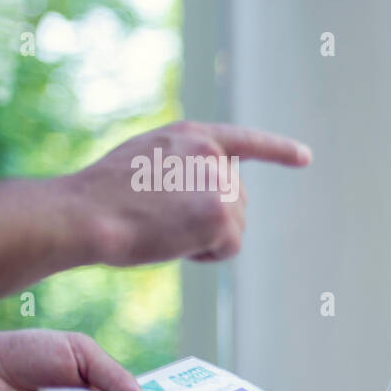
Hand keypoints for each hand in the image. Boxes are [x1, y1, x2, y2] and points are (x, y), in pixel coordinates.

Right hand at [64, 120, 310, 265]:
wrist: (85, 214)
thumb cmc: (102, 197)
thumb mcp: (146, 160)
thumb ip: (183, 164)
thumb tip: (216, 193)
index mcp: (191, 136)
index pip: (245, 141)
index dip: (277, 150)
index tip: (305, 157)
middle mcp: (213, 155)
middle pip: (237, 199)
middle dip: (210, 218)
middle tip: (163, 219)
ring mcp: (220, 183)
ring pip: (236, 225)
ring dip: (206, 237)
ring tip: (163, 228)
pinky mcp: (223, 214)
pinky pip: (230, 247)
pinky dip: (207, 255)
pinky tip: (176, 243)